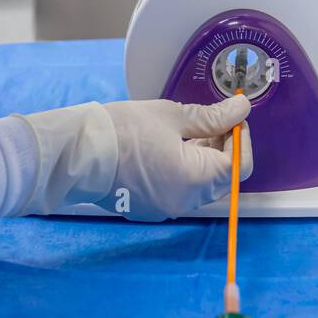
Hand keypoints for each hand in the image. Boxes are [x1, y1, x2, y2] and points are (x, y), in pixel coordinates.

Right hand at [101, 96, 252, 220]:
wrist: (76, 153)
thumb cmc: (122, 131)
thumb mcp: (171, 116)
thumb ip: (211, 117)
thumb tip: (241, 109)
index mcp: (195, 180)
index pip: (238, 166)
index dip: (241, 139)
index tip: (232, 117)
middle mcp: (184, 202)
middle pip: (220, 178)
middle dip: (222, 148)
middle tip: (213, 119)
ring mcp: (165, 208)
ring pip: (200, 185)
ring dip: (204, 159)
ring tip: (190, 130)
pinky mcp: (149, 208)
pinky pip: (179, 190)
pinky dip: (184, 170)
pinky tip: (170, 147)